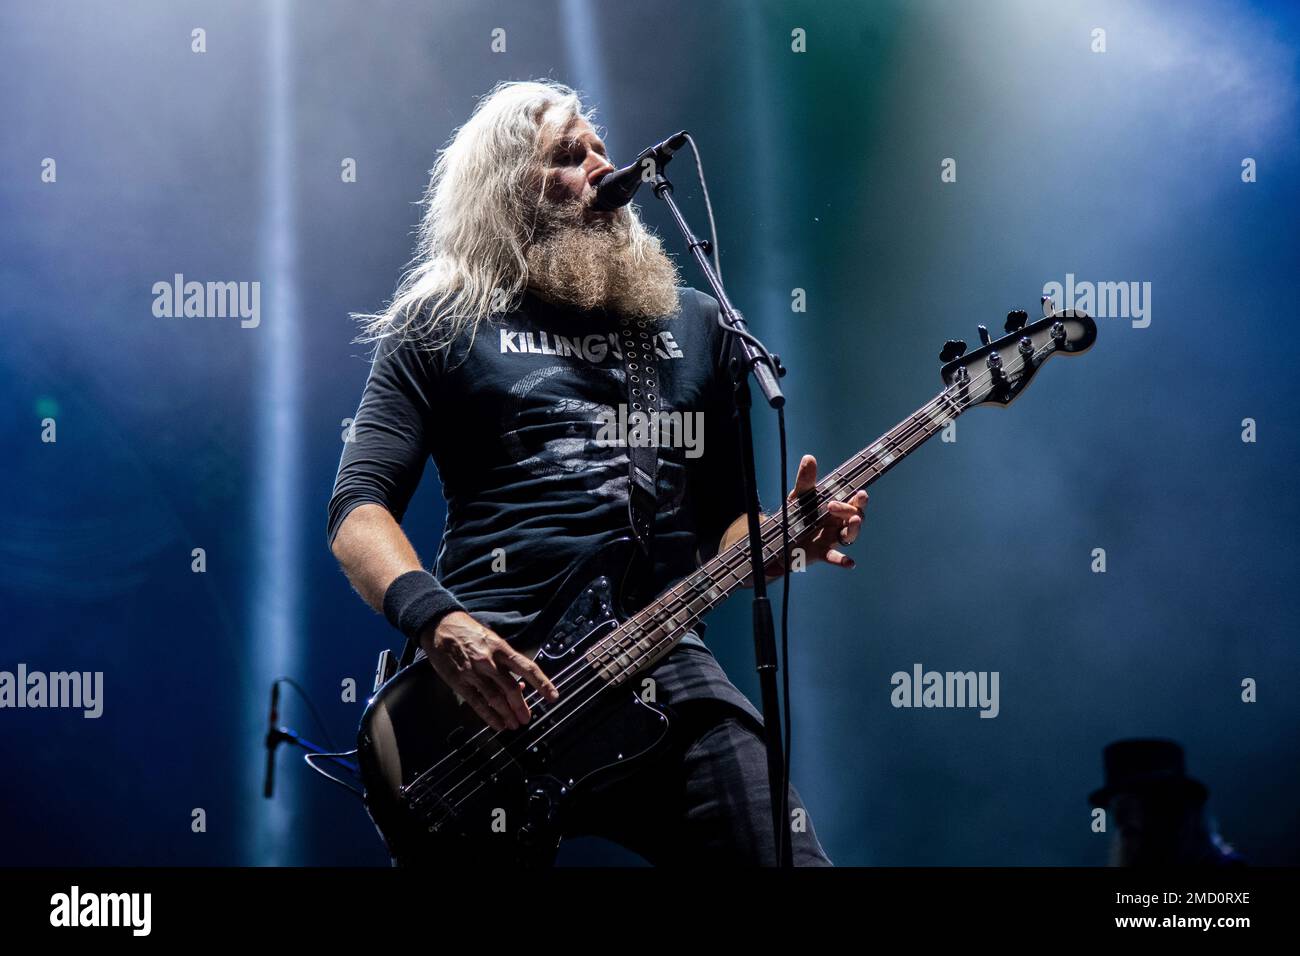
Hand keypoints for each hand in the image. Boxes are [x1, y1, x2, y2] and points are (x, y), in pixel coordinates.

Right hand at [419, 611, 558, 731]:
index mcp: (502, 649)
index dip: (542, 683)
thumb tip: (521, 685)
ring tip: (513, 725)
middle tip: (527, 718)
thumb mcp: (493, 640)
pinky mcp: (459, 682)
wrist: (441, 626)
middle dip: (521, 706)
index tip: (553, 696)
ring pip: (495, 698)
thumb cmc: (470, 633)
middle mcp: (490, 661)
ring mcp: (474, 672)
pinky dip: (489, 716)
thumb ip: (506, 662)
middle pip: (511, 688)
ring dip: (507, 714)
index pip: (527, 667)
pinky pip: (477, 703)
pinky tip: (497, 724)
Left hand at [773, 454, 867, 572]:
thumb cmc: (797, 515)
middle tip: (833, 505)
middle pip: (855, 516)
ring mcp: (831, 539)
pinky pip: (835, 558)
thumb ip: (805, 480)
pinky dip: (843, 561)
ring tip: (854, 521)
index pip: (853, 502)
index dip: (860, 499)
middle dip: (849, 509)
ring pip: (850, 535)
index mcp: (836, 508)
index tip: (861, 493)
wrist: (779, 538)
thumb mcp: (799, 496)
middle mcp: (838, 523)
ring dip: (854, 529)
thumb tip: (809, 458)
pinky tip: (850, 563)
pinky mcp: (821, 553)